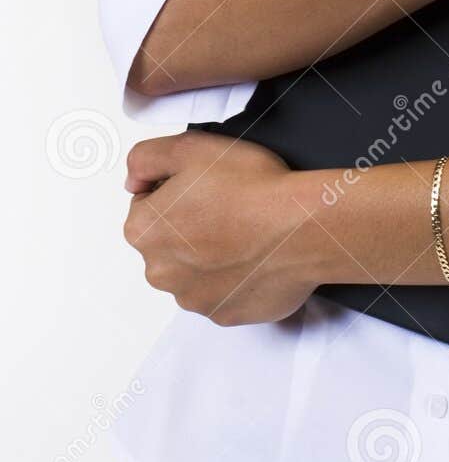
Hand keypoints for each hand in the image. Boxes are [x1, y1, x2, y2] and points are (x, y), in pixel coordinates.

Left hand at [123, 131, 318, 325]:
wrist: (302, 228)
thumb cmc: (253, 189)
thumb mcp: (190, 147)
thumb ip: (145, 158)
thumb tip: (133, 179)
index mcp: (145, 230)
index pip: (148, 203)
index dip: (179, 188)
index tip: (207, 184)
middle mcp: (161, 272)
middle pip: (169, 240)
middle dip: (190, 224)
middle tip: (228, 205)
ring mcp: (193, 298)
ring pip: (194, 270)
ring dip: (212, 253)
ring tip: (247, 230)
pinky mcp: (224, 314)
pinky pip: (223, 292)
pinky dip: (235, 276)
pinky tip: (256, 255)